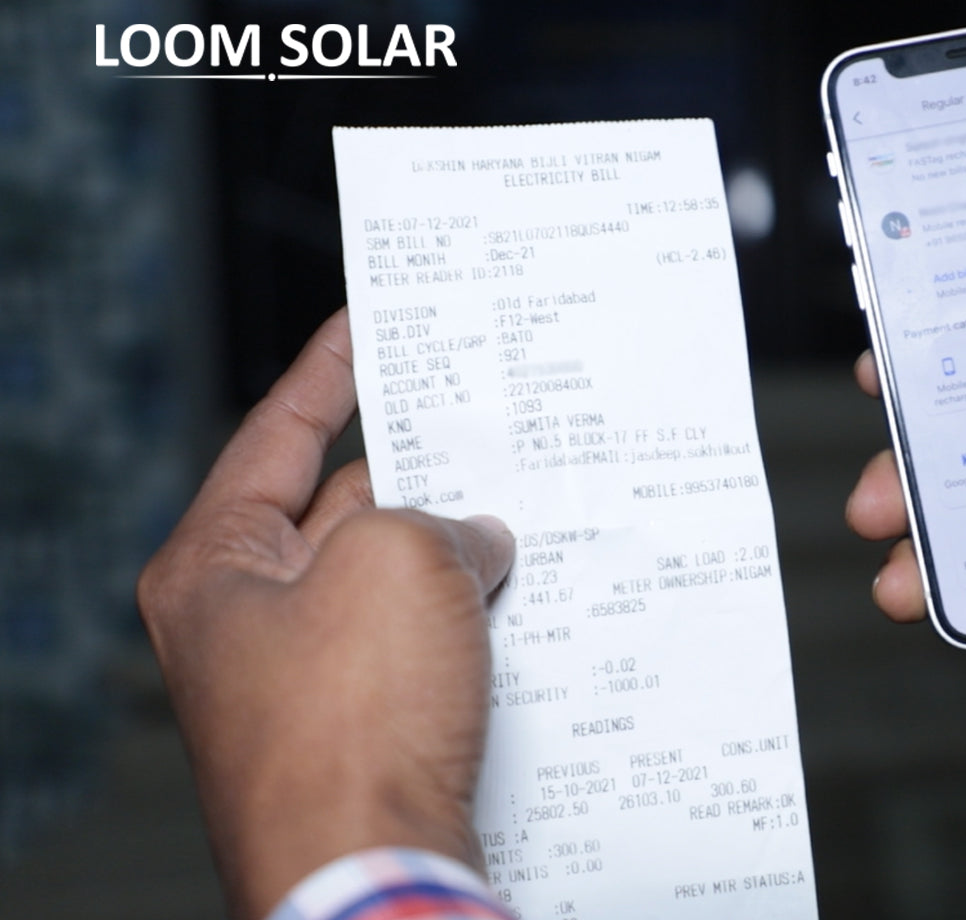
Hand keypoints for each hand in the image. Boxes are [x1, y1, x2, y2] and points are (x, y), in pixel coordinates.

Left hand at [137, 310, 514, 919]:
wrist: (372, 869)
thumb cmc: (348, 730)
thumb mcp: (398, 560)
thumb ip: (437, 517)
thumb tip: (477, 540)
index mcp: (215, 567)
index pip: (276, 433)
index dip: (330, 370)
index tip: (368, 323)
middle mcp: (251, 623)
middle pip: (342, 508)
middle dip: (419, 470)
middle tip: (485, 420)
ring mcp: (309, 683)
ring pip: (396, 582)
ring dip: (458, 551)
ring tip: (527, 513)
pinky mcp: (366, 731)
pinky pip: (426, 646)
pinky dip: (471, 619)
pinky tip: (525, 601)